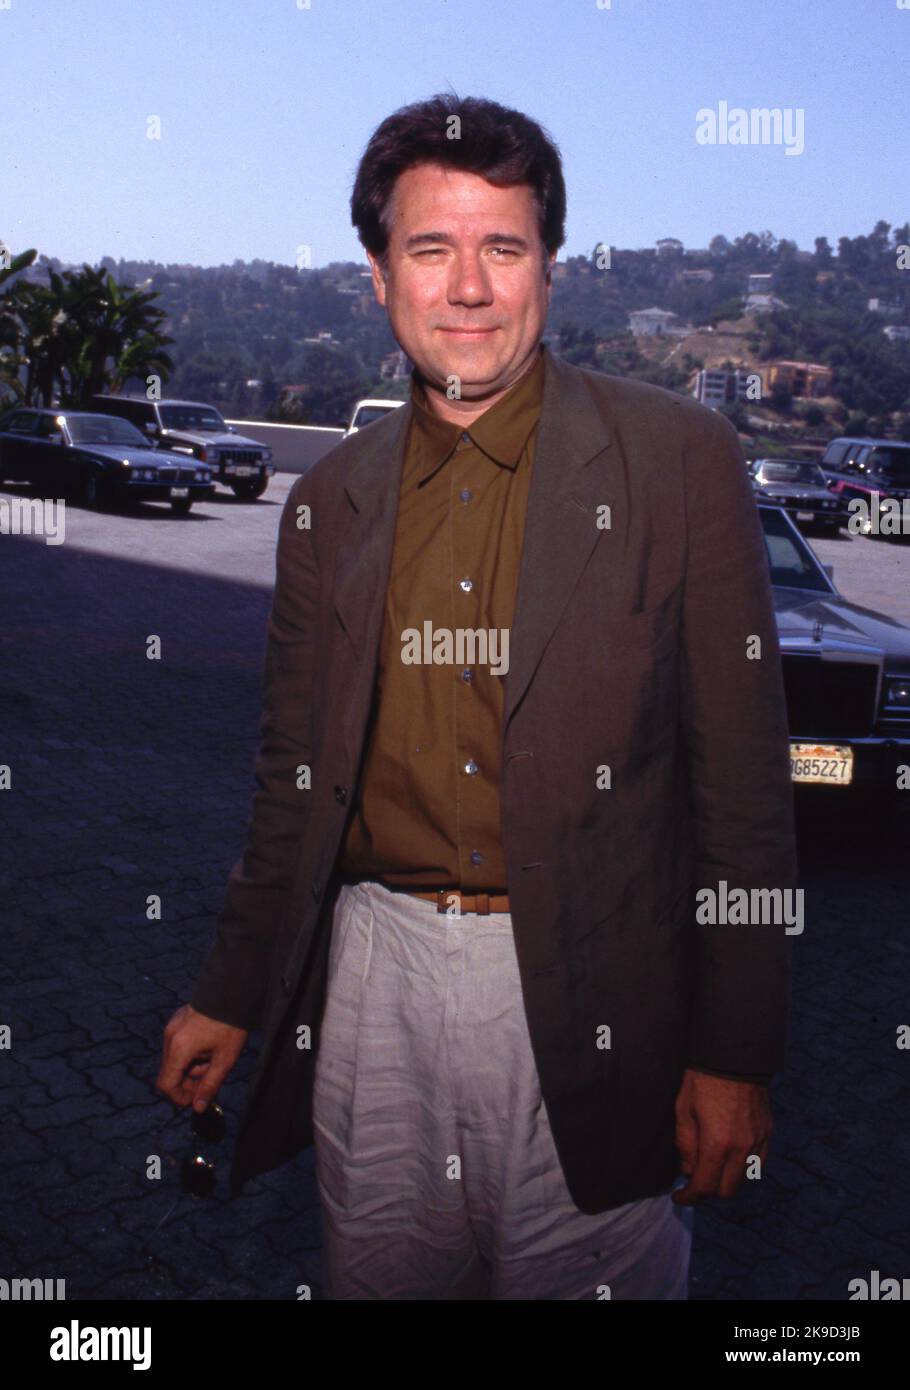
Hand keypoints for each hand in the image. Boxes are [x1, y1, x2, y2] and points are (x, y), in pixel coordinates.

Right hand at [156, 1003, 248, 1112]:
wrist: (232, 991)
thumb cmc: (231, 1025)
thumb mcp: (224, 1059)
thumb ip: (209, 1085)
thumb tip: (198, 1108)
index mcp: (179, 1049)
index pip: (166, 1084)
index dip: (179, 1097)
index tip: (197, 1098)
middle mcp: (170, 1037)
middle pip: (170, 1072)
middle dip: (189, 1080)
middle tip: (211, 1076)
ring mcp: (171, 1027)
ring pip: (175, 1059)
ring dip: (192, 1065)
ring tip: (213, 1055)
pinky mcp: (176, 1020)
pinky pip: (178, 1045)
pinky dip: (190, 1052)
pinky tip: (209, 1044)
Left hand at [671, 1067, 771, 1205]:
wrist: (733, 1055)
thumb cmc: (703, 1080)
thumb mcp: (683, 1111)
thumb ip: (686, 1146)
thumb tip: (689, 1171)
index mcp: (718, 1144)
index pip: (705, 1187)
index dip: (689, 1197)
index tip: (679, 1197)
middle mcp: (742, 1148)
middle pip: (727, 1191)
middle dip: (708, 1192)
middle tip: (694, 1181)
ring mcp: (758, 1141)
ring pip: (744, 1180)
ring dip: (726, 1181)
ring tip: (711, 1167)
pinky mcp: (768, 1132)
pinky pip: (757, 1163)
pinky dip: (742, 1168)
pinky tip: (729, 1157)